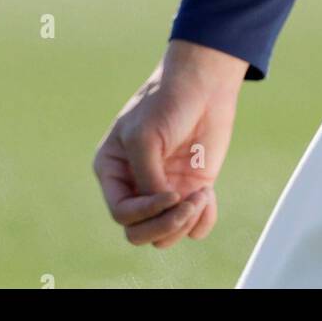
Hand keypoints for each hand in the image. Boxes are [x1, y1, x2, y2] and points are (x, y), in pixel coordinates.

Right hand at [93, 40, 247, 247]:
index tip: (172, 192)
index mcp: (113, 170)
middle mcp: (135, 185)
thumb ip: (147, 178)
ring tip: (202, 195)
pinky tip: (208, 194)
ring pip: (165, 235)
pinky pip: (193, 228)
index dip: (146, 212)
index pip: (121, 213)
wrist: (203, 85)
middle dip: (165, 225)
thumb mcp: (145, 137)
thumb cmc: (167, 102)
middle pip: (139, 233)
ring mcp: (163, 189)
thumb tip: (162, 210)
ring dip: (185, 222)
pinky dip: (203, 220)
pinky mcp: (190, 190)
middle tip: (188, 204)